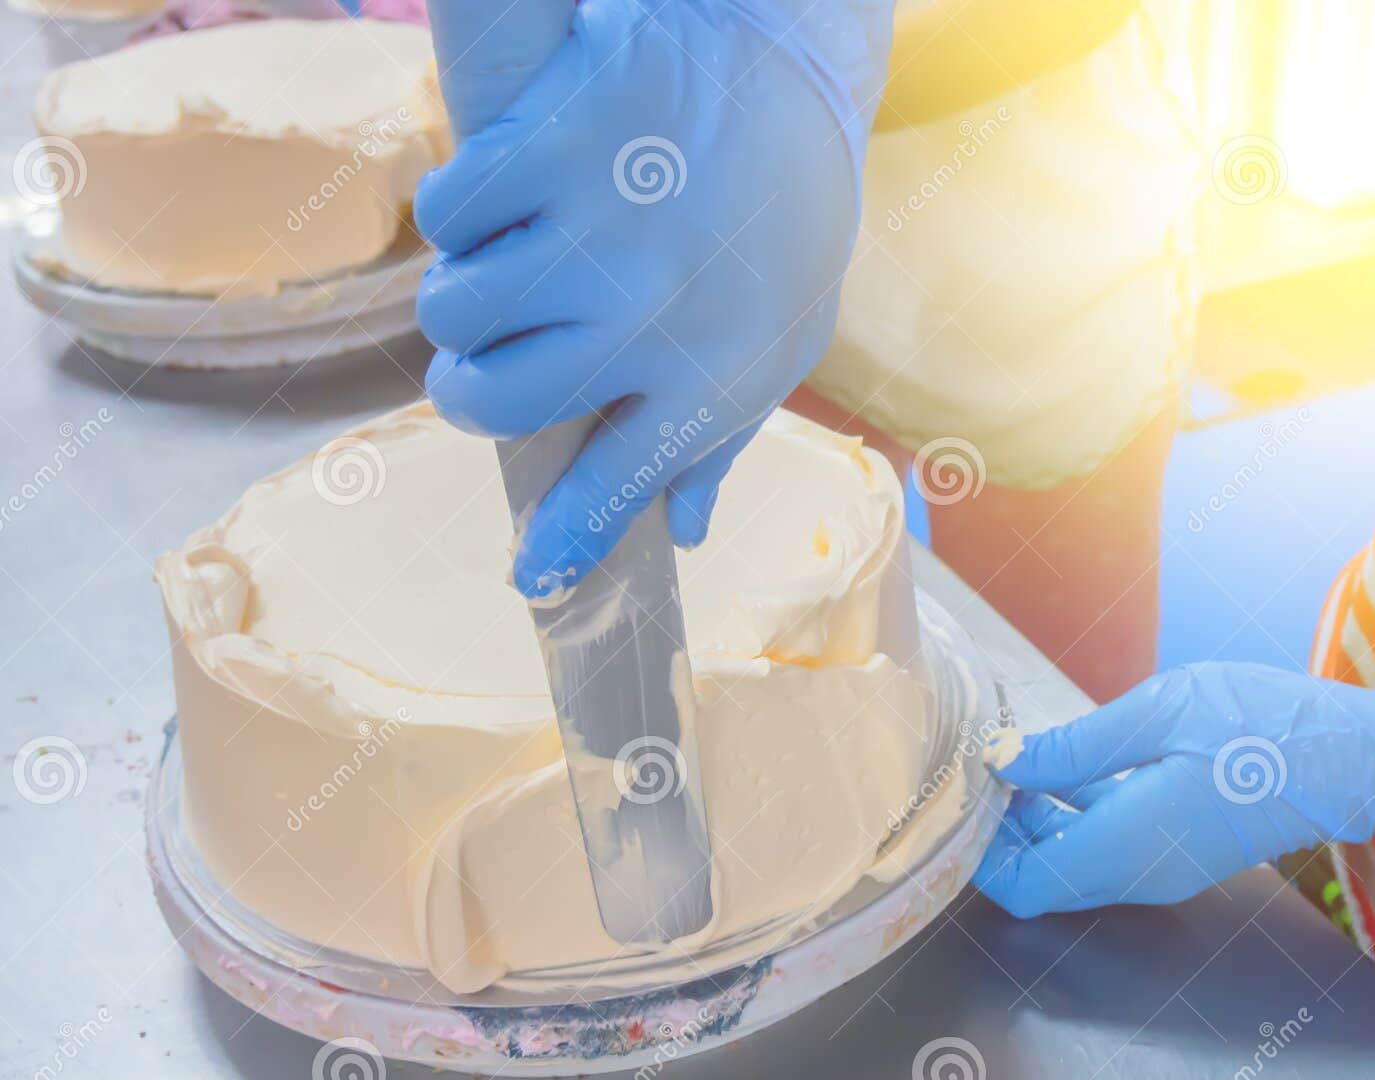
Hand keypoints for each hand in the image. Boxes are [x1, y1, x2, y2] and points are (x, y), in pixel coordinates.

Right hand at [414, 0, 893, 596]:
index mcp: (707, 378)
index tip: (534, 576)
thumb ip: (721, 440)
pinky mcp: (553, 142)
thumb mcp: (779, 344)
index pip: (609, 491)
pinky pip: (447, 207)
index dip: (562, 542)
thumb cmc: (786, 221)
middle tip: (485, 364)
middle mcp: (647, 320)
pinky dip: (459, 208)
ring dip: (462, 298)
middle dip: (472, 390)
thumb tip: (681, 530)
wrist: (794, 74)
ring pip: (453, 308)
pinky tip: (504, 198)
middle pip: (493, 401)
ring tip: (504, 271)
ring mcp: (597, 231)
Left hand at [974, 663, 1374, 916]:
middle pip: (1039, 878)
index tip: (967, 793)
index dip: (980, 850)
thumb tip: (1008, 762)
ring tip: (1022, 754)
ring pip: (1069, 863)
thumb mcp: (1160, 714)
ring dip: (1036, 819)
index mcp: (1124, 845)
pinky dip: (1072, 814)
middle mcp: (1135, 873)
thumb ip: (1077, 745)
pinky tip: (1069, 763)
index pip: (1020, 886)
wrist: (1357, 759)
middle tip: (988, 763)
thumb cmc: (1268, 728)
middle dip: (1001, 829)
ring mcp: (1158, 868)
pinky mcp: (1175, 852)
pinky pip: (1103, 847)